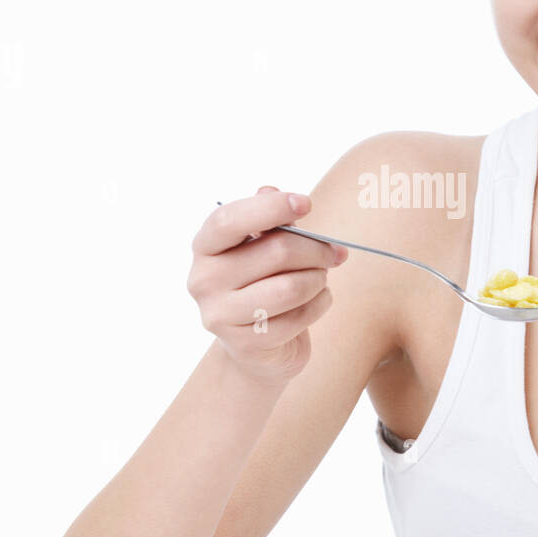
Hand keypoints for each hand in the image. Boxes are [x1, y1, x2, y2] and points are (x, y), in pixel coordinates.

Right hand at [187, 187, 347, 385]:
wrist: (257, 345)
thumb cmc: (264, 282)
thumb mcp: (263, 246)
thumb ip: (270, 220)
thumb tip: (272, 191)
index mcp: (205, 247)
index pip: (228, 220)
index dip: (270, 208)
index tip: (306, 203)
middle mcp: (203, 280)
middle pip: (275, 251)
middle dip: (316, 249)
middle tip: (334, 252)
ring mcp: (220, 315)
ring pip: (290, 287)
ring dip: (318, 279)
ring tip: (321, 277)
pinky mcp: (245, 344)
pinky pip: (299, 317)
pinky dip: (320, 304)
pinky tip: (318, 300)